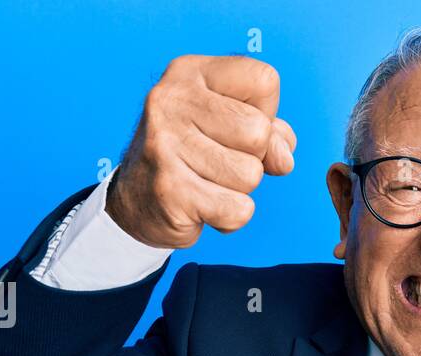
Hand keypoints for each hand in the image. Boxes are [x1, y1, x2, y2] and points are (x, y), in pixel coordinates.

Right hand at [106, 54, 296, 248]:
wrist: (137, 203)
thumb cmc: (194, 157)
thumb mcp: (232, 128)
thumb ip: (270, 133)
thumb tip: (283, 158)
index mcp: (190, 73)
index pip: (264, 81)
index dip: (266, 113)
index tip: (236, 127)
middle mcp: (172, 100)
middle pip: (258, 132)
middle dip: (253, 157)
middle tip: (220, 162)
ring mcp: (165, 144)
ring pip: (250, 174)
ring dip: (239, 190)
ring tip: (208, 184)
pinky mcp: (169, 189)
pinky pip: (238, 209)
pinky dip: (231, 217)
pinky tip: (204, 207)